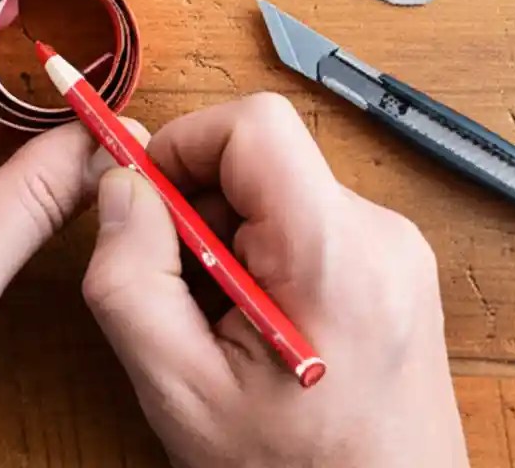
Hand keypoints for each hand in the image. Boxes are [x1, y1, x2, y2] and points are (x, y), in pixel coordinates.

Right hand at [83, 94, 467, 467]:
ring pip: (278, 192)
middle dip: (199, 207)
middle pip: (262, 158)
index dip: (184, 145)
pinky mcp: (393, 266)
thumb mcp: (180, 387)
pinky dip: (261, 258)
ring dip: (227, 239)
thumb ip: (131, 276)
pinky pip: (306, 224)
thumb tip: (119, 184)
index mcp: (337, 257)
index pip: (255, 125)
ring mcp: (395, 249)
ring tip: (219, 319)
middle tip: (177, 287)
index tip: (145, 200)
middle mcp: (381, 236)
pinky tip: (253, 324)